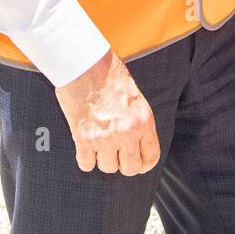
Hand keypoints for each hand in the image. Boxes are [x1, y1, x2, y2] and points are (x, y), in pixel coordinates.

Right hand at [55, 48, 161, 174]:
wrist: (86, 65)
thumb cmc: (111, 77)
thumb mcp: (135, 99)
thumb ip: (138, 124)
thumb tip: (136, 148)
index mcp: (143, 121)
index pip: (151, 157)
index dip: (144, 164)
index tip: (138, 163)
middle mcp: (127, 132)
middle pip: (130, 169)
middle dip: (124, 164)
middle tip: (117, 154)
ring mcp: (105, 137)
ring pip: (108, 168)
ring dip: (104, 159)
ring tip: (101, 143)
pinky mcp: (84, 138)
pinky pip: (86, 164)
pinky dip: (86, 158)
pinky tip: (86, 145)